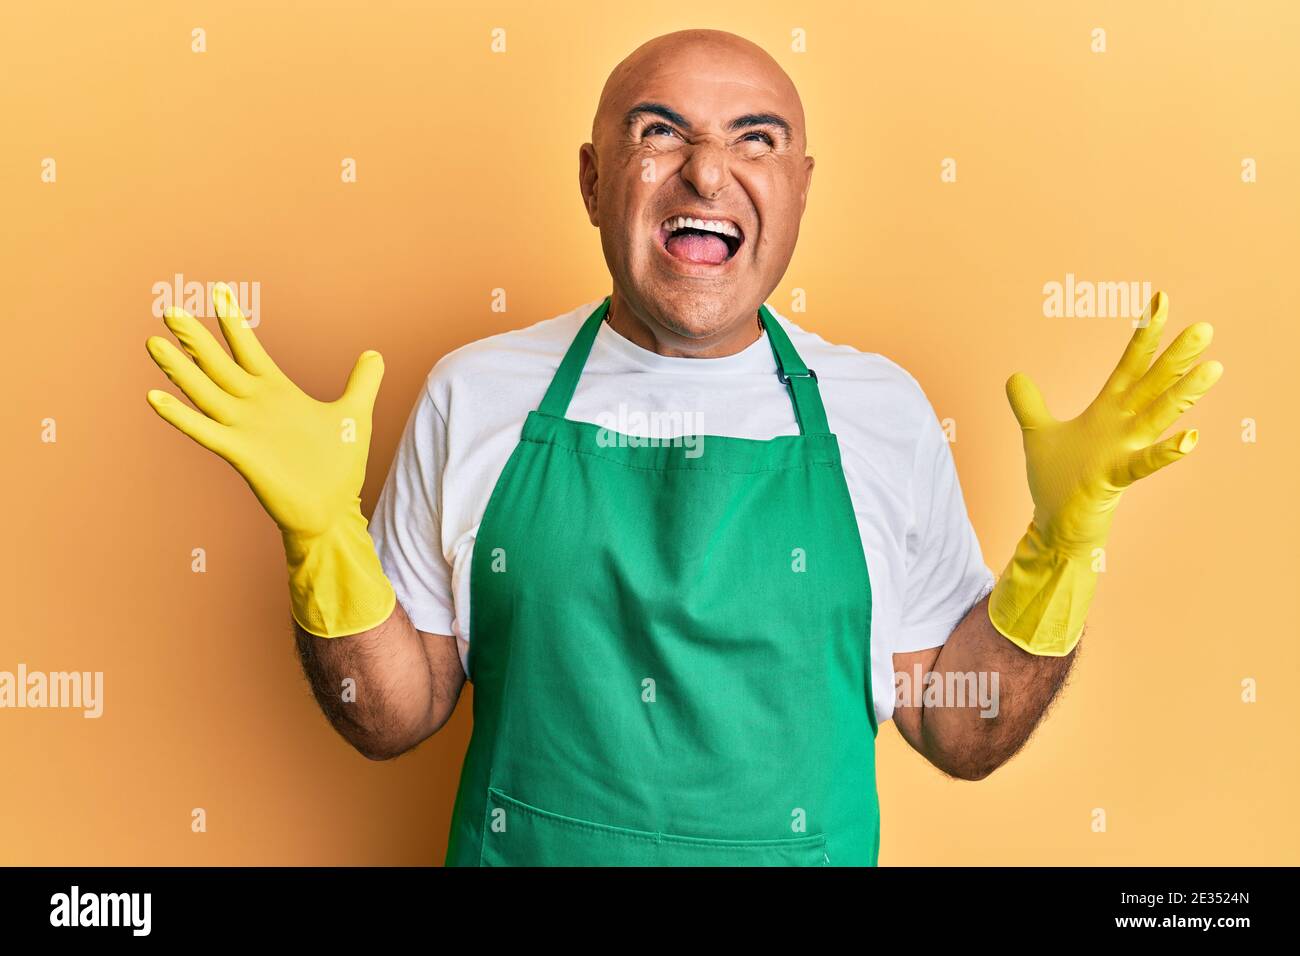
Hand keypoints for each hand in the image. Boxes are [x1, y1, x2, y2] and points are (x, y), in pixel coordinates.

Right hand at [145, 283, 384, 537]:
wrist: (332, 511)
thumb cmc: (339, 466)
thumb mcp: (354, 414)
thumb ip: (361, 383)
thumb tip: (374, 354)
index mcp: (277, 392)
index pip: (249, 349)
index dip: (234, 322)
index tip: (219, 291)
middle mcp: (255, 406)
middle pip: (218, 364)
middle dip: (196, 337)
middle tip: (171, 307)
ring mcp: (244, 429)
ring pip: (205, 391)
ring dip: (180, 369)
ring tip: (154, 343)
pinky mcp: (241, 453)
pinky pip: (205, 431)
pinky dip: (180, 416)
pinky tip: (155, 397)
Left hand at [1005, 290, 1222, 557]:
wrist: (1059, 524)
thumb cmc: (1057, 480)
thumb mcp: (1038, 435)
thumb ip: (1030, 405)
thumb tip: (1013, 376)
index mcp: (1107, 412)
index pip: (1131, 366)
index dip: (1145, 334)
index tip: (1161, 300)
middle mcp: (1122, 427)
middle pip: (1152, 385)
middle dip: (1176, 357)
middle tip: (1205, 328)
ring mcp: (1122, 452)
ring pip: (1157, 417)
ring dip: (1184, 394)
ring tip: (1214, 368)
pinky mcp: (1115, 479)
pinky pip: (1144, 463)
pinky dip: (1166, 452)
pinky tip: (1191, 438)